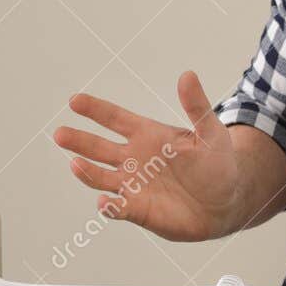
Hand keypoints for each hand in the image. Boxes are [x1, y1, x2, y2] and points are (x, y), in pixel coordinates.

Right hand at [53, 72, 241, 241]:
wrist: (226, 203)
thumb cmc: (218, 164)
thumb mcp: (210, 132)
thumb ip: (196, 106)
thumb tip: (188, 75)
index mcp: (147, 135)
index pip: (114, 118)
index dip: (94, 109)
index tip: (74, 100)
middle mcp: (133, 159)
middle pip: (98, 147)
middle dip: (78, 140)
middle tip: (59, 133)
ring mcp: (133, 185)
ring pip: (100, 177)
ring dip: (86, 172)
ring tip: (75, 164)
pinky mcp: (138, 210)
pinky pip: (118, 208)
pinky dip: (108, 207)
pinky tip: (103, 202)